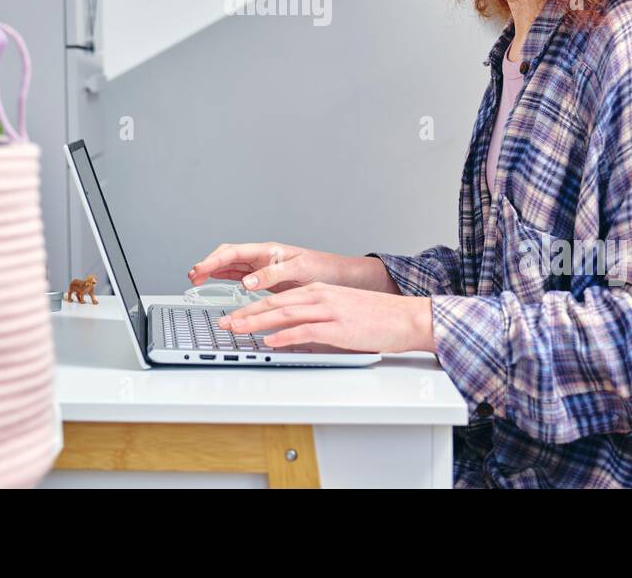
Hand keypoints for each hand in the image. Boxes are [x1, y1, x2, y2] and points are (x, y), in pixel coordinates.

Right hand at [188, 242, 352, 293]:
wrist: (339, 277)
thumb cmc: (323, 269)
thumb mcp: (299, 270)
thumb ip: (273, 274)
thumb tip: (247, 282)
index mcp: (268, 250)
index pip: (234, 252)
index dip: (214, 261)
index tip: (199, 270)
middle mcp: (262, 256)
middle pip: (227, 256)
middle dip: (208, 264)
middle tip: (192, 276)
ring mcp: (262, 267)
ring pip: (230, 265)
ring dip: (212, 270)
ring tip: (196, 279)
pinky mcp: (265, 278)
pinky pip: (238, 275)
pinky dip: (223, 277)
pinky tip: (214, 280)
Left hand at [216, 282, 434, 353]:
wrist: (406, 317)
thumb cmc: (378, 317)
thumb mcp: (341, 310)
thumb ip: (316, 318)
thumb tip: (292, 334)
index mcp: (319, 291)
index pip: (277, 298)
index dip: (252, 308)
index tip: (233, 316)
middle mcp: (320, 297)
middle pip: (274, 304)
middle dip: (246, 314)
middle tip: (225, 323)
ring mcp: (329, 311)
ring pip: (284, 314)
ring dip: (257, 323)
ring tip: (237, 330)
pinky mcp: (339, 327)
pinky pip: (306, 331)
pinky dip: (285, 335)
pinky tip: (271, 341)